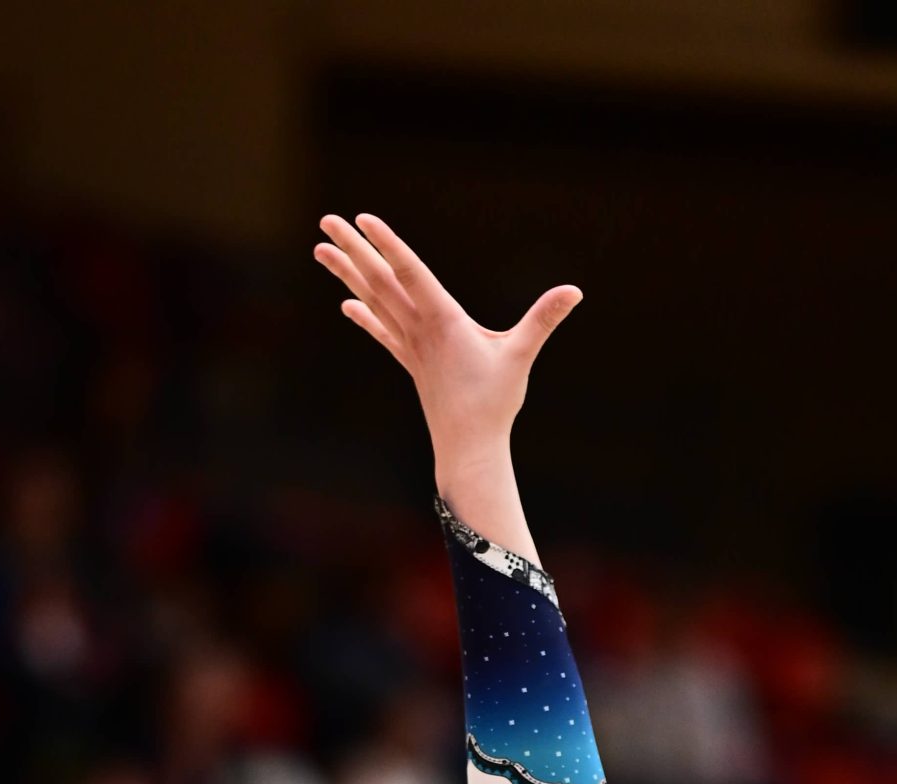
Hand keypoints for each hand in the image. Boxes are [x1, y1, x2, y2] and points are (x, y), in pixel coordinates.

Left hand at [314, 213, 581, 459]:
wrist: (469, 449)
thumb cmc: (495, 403)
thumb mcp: (520, 354)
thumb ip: (543, 319)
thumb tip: (575, 291)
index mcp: (443, 321)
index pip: (411, 273)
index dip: (387, 244)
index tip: (362, 220)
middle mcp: (419, 330)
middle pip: (380, 281)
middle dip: (353, 249)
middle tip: (326, 221)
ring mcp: (410, 347)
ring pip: (374, 301)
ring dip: (347, 274)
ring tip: (321, 249)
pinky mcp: (411, 363)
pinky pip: (382, 333)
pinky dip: (364, 315)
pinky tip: (345, 303)